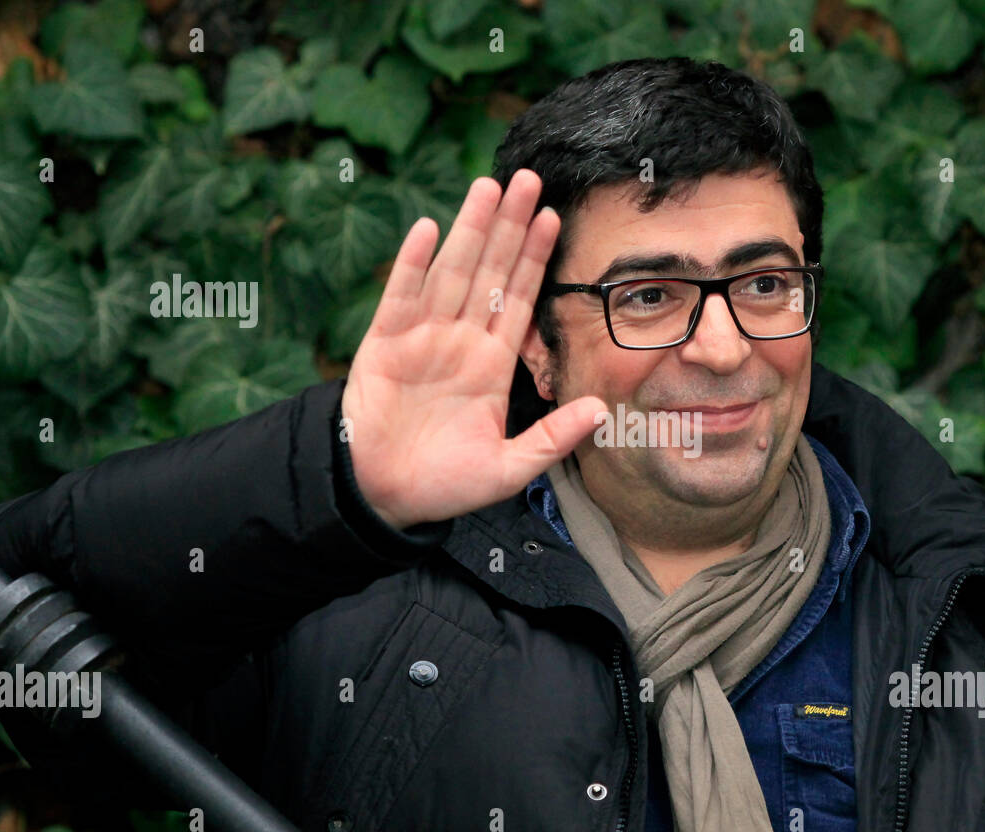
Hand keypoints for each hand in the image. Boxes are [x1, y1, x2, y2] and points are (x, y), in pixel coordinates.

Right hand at [339, 170, 606, 529]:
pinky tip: (428, 229)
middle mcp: (460, 342)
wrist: (383, 499)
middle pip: (490, 272)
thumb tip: (600, 412)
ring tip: (488, 186)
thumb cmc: (445, 485)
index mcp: (491, 365)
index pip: (520, 299)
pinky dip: (412, 264)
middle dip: (510, 226)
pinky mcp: (384, 346)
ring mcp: (421, 339)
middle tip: (528, 179)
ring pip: (451, 272)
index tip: (555, 219)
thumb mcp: (509, 468)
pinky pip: (401, 297)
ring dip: (469, 230)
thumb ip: (552, 439)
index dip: (536, 259)